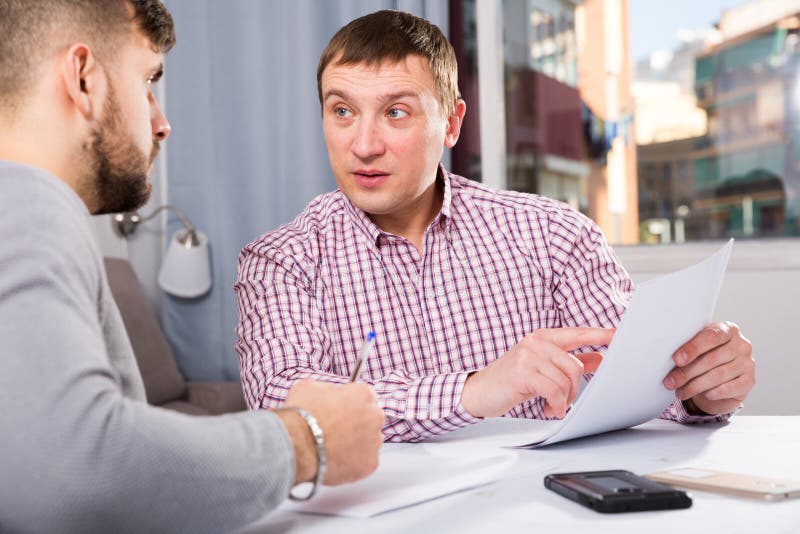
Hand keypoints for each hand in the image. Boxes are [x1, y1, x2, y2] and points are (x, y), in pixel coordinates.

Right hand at [280, 380, 384, 484]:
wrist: (296, 445)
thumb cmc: (302, 416)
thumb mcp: (309, 387)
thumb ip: (328, 389)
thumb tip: (328, 394)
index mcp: (363, 393)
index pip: (365, 397)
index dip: (350, 404)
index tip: (341, 411)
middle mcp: (375, 415)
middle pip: (370, 419)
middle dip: (357, 424)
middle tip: (337, 431)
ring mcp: (374, 441)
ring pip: (369, 442)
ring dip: (356, 444)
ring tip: (333, 448)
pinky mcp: (370, 463)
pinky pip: (364, 463)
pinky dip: (353, 463)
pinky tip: (336, 461)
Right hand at [461, 328, 613, 418]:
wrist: (478, 392)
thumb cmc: (511, 381)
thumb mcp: (542, 369)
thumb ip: (568, 362)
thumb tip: (601, 359)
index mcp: (542, 337)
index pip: (578, 333)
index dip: (601, 334)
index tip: (622, 335)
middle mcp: (536, 341)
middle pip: (575, 365)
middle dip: (575, 389)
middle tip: (563, 401)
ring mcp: (528, 355)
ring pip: (566, 379)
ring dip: (564, 400)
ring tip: (552, 406)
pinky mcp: (522, 372)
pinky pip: (554, 390)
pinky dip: (555, 405)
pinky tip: (547, 409)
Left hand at [662, 321, 754, 415]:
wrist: (723, 376)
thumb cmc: (705, 355)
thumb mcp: (698, 346)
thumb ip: (687, 345)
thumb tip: (665, 356)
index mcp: (728, 329)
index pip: (711, 336)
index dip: (692, 348)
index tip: (676, 359)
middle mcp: (742, 344)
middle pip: (712, 359)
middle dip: (687, 372)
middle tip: (670, 382)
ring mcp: (748, 363)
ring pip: (718, 375)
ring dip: (695, 386)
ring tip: (679, 391)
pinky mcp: (749, 381)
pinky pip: (729, 388)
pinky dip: (712, 393)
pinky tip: (701, 395)